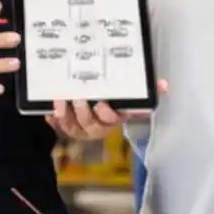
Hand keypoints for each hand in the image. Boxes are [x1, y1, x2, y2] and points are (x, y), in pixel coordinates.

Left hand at [45, 79, 168, 138]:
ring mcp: (80, 129)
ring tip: (59, 100)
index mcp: (113, 118)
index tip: (101, 103)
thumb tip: (165, 85)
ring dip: (64, 114)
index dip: (107, 114)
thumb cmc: (111, 100)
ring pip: (72, 126)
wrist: (91, 108)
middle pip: (90, 124)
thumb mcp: (128, 96)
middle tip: (78, 98)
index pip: (113, 120)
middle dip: (83, 112)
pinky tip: (48, 109)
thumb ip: (147, 90)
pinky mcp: (64, 127)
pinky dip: (53, 118)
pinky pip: (57, 125)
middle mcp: (97, 126)